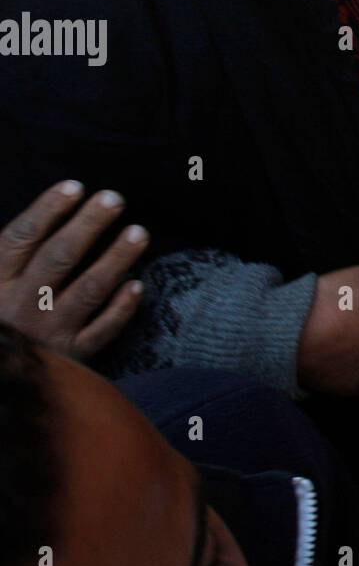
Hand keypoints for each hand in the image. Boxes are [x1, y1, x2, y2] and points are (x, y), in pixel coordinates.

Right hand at [0, 182, 147, 356]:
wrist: (3, 379)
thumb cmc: (2, 316)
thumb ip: (11, 253)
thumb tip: (41, 216)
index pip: (21, 238)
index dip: (47, 210)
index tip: (74, 187)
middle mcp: (21, 306)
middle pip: (58, 258)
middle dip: (88, 225)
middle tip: (114, 199)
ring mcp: (48, 333)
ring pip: (87, 291)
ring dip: (115, 259)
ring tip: (138, 233)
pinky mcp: (72, 356)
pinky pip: (102, 330)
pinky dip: (121, 308)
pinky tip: (137, 284)